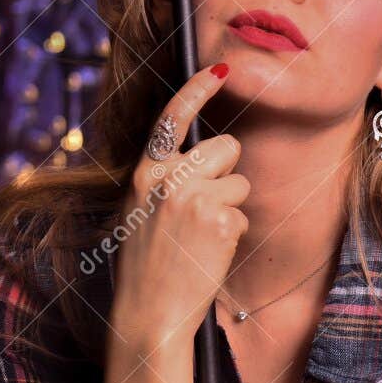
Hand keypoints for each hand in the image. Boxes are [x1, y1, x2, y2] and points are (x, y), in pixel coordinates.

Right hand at [107, 63, 250, 352]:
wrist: (149, 314)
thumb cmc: (144, 267)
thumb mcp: (138, 212)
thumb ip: (161, 181)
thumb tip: (194, 157)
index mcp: (144, 174)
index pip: (172, 117)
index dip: (198, 88)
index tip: (221, 68)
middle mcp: (169, 179)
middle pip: (226, 146)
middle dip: (227, 171)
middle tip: (205, 207)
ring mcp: (196, 198)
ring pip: (240, 182)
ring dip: (230, 207)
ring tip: (202, 238)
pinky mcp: (221, 220)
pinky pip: (243, 213)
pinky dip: (233, 234)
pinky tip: (210, 253)